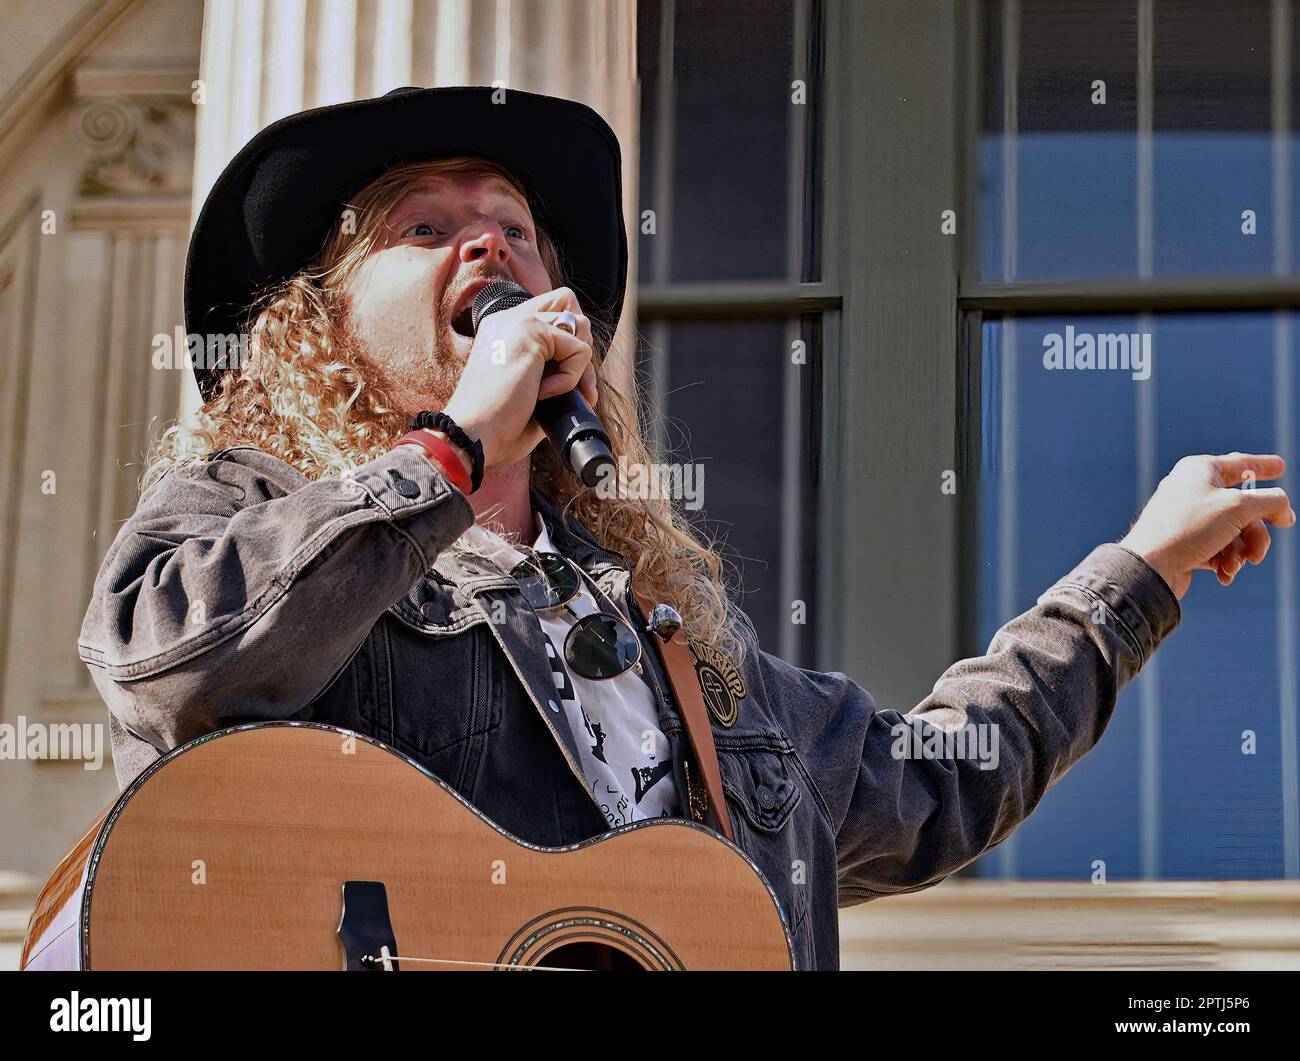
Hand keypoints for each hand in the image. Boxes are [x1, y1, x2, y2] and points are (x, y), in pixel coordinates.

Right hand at [441, 286, 598, 469]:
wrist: (471, 436)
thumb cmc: (495, 428)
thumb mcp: (527, 395)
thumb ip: (550, 377)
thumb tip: (585, 382)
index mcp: (504, 330)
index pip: (553, 310)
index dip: (569, 342)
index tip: (566, 383)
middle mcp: (509, 318)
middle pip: (570, 307)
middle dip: (581, 350)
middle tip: (575, 389)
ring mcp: (519, 321)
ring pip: (580, 326)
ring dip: (577, 367)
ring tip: (549, 393)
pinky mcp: (531, 332)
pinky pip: (579, 350)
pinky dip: (570, 379)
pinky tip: (540, 394)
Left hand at [1119, 452, 1295, 598]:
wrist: (1150, 567)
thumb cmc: (1189, 528)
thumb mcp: (1238, 507)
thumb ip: (1271, 502)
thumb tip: (1284, 511)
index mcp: (1199, 470)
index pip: (1240, 463)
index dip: (1263, 465)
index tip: (1282, 466)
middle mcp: (1191, 490)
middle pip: (1244, 508)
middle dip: (1256, 534)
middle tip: (1259, 553)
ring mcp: (1187, 517)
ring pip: (1234, 531)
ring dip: (1240, 552)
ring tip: (1233, 566)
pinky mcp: (1185, 543)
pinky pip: (1218, 548)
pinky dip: (1225, 561)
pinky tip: (1223, 575)